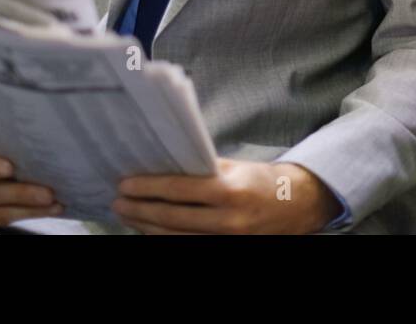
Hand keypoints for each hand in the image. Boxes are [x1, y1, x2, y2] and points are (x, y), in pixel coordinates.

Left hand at [112, 159, 339, 233]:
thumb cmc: (264, 180)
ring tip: (128, 216)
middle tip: (118, 202)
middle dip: (139, 210)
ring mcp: (227, 240)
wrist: (298, 206)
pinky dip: (166, 238)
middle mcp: (227, 219)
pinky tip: (151, 230)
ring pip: (175, 237)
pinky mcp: (226, 249)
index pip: (178, 189)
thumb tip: (166, 166)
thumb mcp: (236, 167)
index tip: (125, 184)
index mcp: (230, 191)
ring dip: (146, 227)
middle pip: (171, 217)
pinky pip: (188, 246)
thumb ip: (204, 169)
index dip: (148, 187)